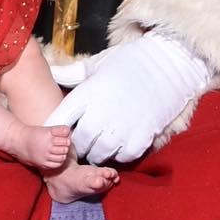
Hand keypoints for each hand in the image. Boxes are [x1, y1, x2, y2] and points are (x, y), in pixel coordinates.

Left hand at [45, 31, 211, 163]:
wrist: (168, 63)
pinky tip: (120, 144)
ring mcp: (123, 127)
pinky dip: (120, 154)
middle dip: (77, 144)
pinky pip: (123, 157)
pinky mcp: (142, 137)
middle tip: (82, 141)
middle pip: (78, 143)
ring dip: (97, 152)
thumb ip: (70, 73)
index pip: (60, 120)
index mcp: (87, 93)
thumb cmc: (129, 62)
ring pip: (99, 154)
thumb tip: (51, 72)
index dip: (56, 128)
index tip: (59, 130)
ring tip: (99, 144)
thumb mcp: (96, 64)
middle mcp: (102, 113)